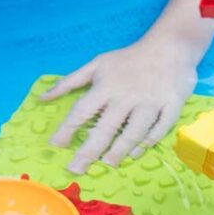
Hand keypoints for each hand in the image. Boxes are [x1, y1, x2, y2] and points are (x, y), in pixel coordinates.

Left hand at [45, 38, 196, 172]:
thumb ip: (70, 82)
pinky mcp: (170, 106)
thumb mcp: (97, 64)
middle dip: (89, 151)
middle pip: (106, 129)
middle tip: (76, 169)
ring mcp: (150, 102)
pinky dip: (146, 143)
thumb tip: (43, 97)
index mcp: (106, 86)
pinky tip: (135, 154)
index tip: (55, 145)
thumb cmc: (128, 58)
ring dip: (118, 151)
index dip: (67, 130)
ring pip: (133, 133)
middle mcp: (126, 97)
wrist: (169, 45)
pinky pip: (159, 129)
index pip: (82, 111)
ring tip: (106, 164)